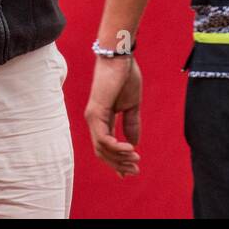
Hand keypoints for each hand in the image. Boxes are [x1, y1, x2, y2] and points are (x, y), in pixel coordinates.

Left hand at [84, 55, 141, 175]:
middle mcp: (94, 121)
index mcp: (103, 119)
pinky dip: (116, 147)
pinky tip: (129, 149)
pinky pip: (103, 138)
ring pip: (102, 148)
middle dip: (119, 164)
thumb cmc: (125, 76)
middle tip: (136, 170)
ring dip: (120, 157)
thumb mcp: (132, 105)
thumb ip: (131, 124)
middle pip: (103, 152)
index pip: (106, 147)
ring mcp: (93, 117)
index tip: (131, 171)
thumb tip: (133, 144)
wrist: (120, 57)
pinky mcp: (95, 112)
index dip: (118, 161)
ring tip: (136, 159)